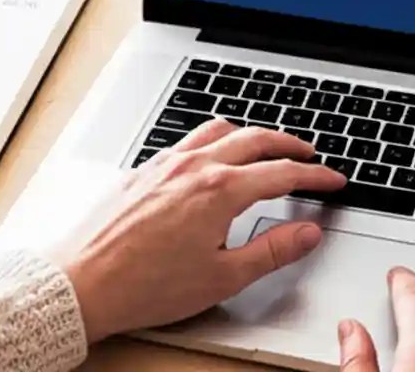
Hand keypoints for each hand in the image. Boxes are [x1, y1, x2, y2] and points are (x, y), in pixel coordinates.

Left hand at [61, 120, 346, 341]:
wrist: (81, 285)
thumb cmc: (144, 286)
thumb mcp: (223, 277)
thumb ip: (273, 251)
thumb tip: (308, 233)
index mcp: (219, 191)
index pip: (283, 173)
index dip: (316, 176)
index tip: (333, 180)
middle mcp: (193, 167)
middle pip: (255, 139)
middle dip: (289, 145)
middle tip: (309, 154)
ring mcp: (165, 164)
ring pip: (218, 130)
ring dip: (250, 134)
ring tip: (264, 146)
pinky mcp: (142, 170)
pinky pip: (187, 139)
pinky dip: (213, 139)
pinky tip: (212, 156)